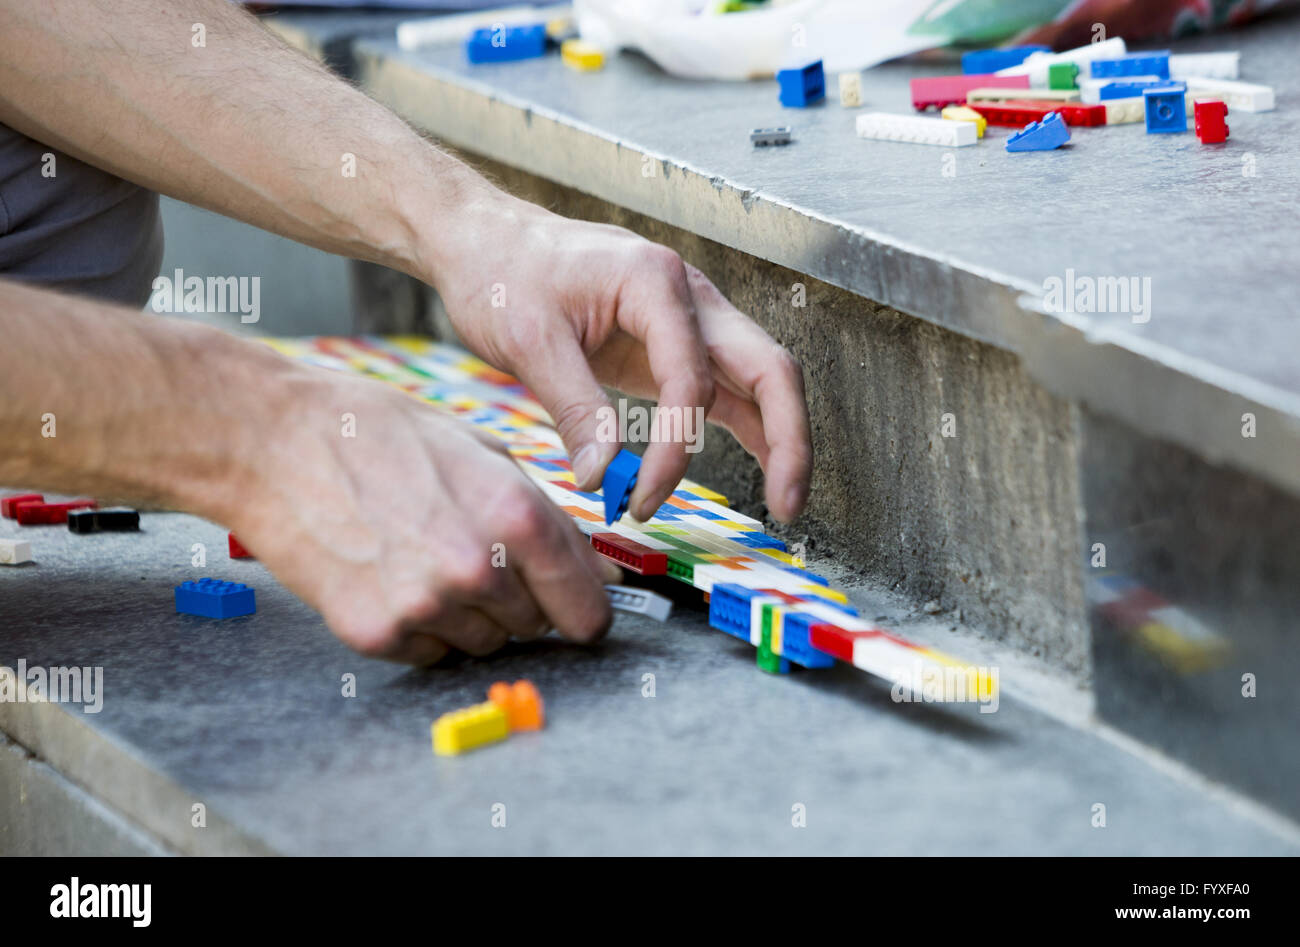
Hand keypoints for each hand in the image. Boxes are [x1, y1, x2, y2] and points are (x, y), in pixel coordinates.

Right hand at [219, 369, 621, 663]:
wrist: (274, 443)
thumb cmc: (380, 433)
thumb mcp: (483, 452)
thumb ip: (549, 518)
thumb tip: (602, 574)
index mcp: (516, 518)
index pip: (586, 609)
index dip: (584, 607)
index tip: (577, 606)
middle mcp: (478, 571)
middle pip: (536, 627)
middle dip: (521, 597)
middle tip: (476, 552)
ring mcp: (426, 608)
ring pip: (484, 642)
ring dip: (471, 612)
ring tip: (426, 554)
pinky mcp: (377, 634)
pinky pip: (431, 653)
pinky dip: (423, 627)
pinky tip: (394, 575)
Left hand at [429, 195, 811, 522]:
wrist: (487, 242)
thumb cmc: (504, 273)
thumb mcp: (530, 343)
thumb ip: (576, 410)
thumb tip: (606, 478)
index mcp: (654, 281)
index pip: (692, 380)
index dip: (676, 449)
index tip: (643, 497)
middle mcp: (689, 296)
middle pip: (768, 368)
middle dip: (788, 440)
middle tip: (788, 505)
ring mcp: (690, 320)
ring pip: (761, 379)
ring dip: (780, 439)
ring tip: (785, 503)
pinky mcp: (675, 347)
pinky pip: (728, 390)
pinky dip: (749, 430)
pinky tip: (761, 470)